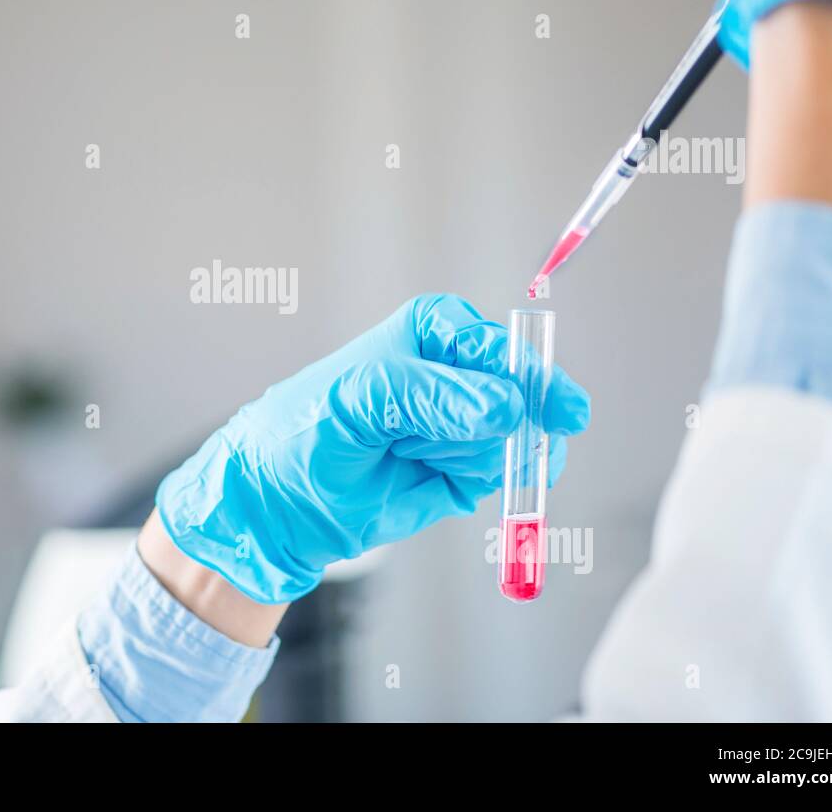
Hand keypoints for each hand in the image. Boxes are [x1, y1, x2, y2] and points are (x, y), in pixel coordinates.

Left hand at [154, 293, 590, 603]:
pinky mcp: (465, 470)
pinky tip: (439, 476)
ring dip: (480, 454)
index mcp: (434, 331)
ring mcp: (466, 423)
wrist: (279, 500)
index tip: (552, 408)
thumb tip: (508, 407)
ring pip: (517, 436)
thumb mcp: (363, 396)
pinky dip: (481, 480)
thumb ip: (437, 397)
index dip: (525, 375)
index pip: (497, 344)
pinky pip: (504, 475)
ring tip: (418, 455)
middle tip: (515, 439)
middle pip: (523, 391)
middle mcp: (457, 373)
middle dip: (515, 420)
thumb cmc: (305, 427)